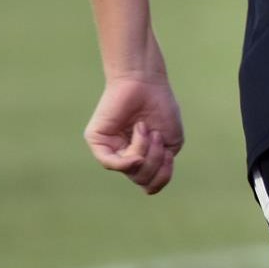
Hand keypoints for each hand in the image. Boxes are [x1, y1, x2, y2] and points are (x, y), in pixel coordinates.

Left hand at [85, 75, 184, 194]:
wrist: (147, 83)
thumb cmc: (161, 109)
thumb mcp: (171, 143)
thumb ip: (160, 165)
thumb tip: (138, 174)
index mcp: (143, 159)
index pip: (150, 184)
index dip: (163, 175)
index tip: (170, 153)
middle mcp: (125, 157)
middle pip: (142, 179)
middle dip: (156, 160)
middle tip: (157, 136)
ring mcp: (110, 150)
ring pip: (130, 170)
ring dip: (146, 151)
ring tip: (145, 129)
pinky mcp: (97, 141)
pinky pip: (110, 162)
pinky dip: (127, 158)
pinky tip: (137, 147)